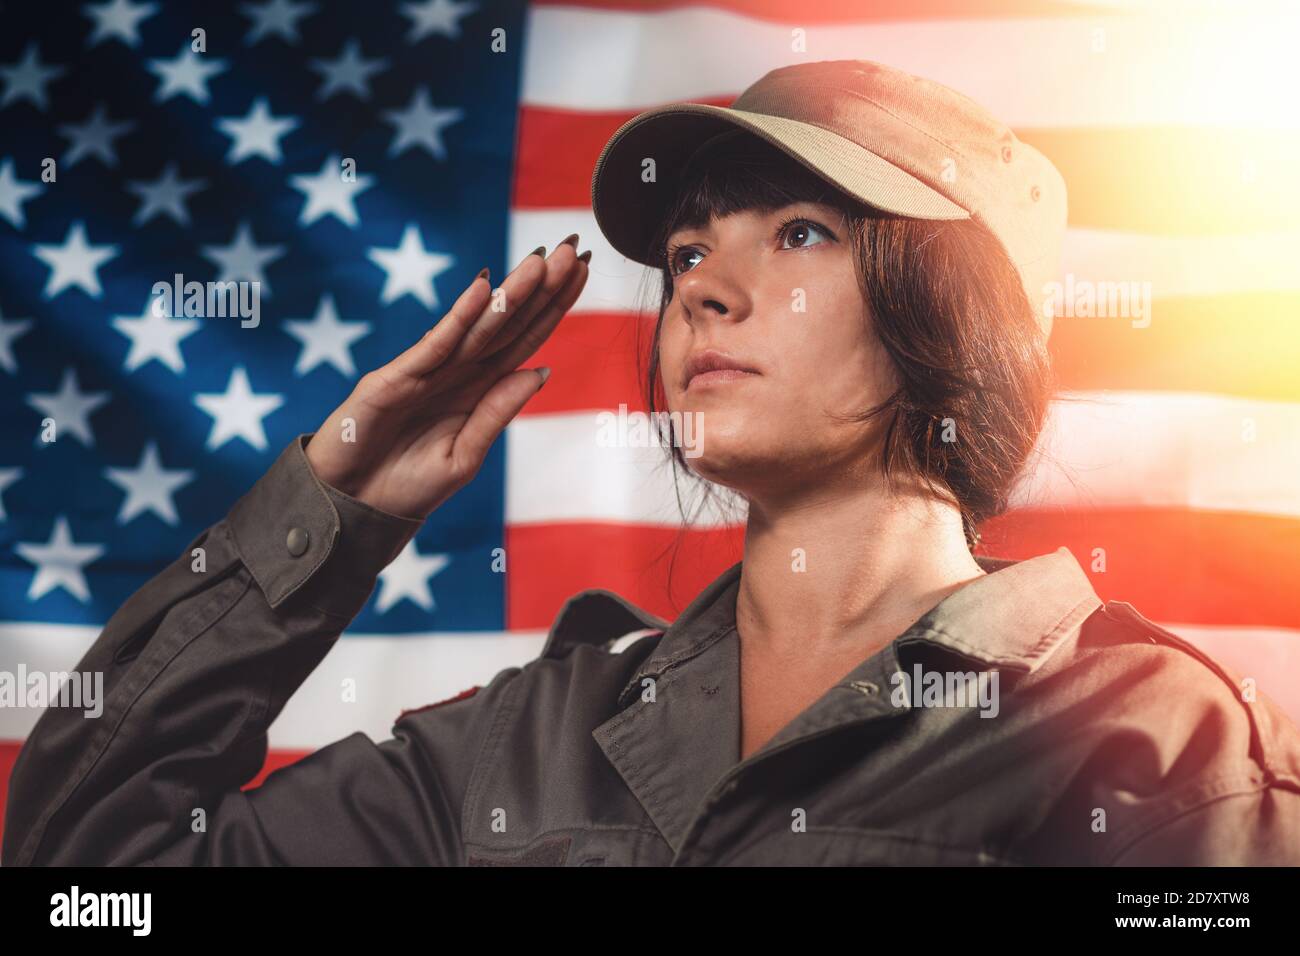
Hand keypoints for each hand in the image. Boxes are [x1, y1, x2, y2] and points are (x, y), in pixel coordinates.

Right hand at [304, 239, 588, 519]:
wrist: (350, 509)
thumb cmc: (405, 487)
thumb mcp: (464, 456)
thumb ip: (497, 411)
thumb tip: (542, 370)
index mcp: (477, 389)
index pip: (525, 339)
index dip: (553, 306)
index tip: (584, 272)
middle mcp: (455, 372)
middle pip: (508, 324)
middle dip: (541, 288)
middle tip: (574, 248)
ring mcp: (424, 372)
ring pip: (477, 328)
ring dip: (510, 295)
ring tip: (542, 262)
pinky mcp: (393, 380)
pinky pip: (434, 346)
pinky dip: (459, 319)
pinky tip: (483, 289)